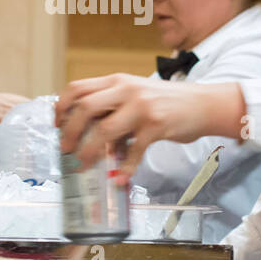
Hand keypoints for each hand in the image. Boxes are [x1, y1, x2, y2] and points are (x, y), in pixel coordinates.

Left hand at [54, 73, 245, 180]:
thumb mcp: (136, 94)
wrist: (203, 103)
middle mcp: (127, 89)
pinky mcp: (156, 125)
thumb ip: (113, 107)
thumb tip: (88, 133)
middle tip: (65, 150)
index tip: (57, 126)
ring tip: (84, 165)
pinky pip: (133, 150)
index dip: (61, 107)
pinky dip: (124, 168)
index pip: (77, 88)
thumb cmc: (167, 102)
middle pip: (85, 108)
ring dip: (89, 151)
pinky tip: (119, 179)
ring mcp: (141, 106)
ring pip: (104, 130)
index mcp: (117, 80)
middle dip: (69, 132)